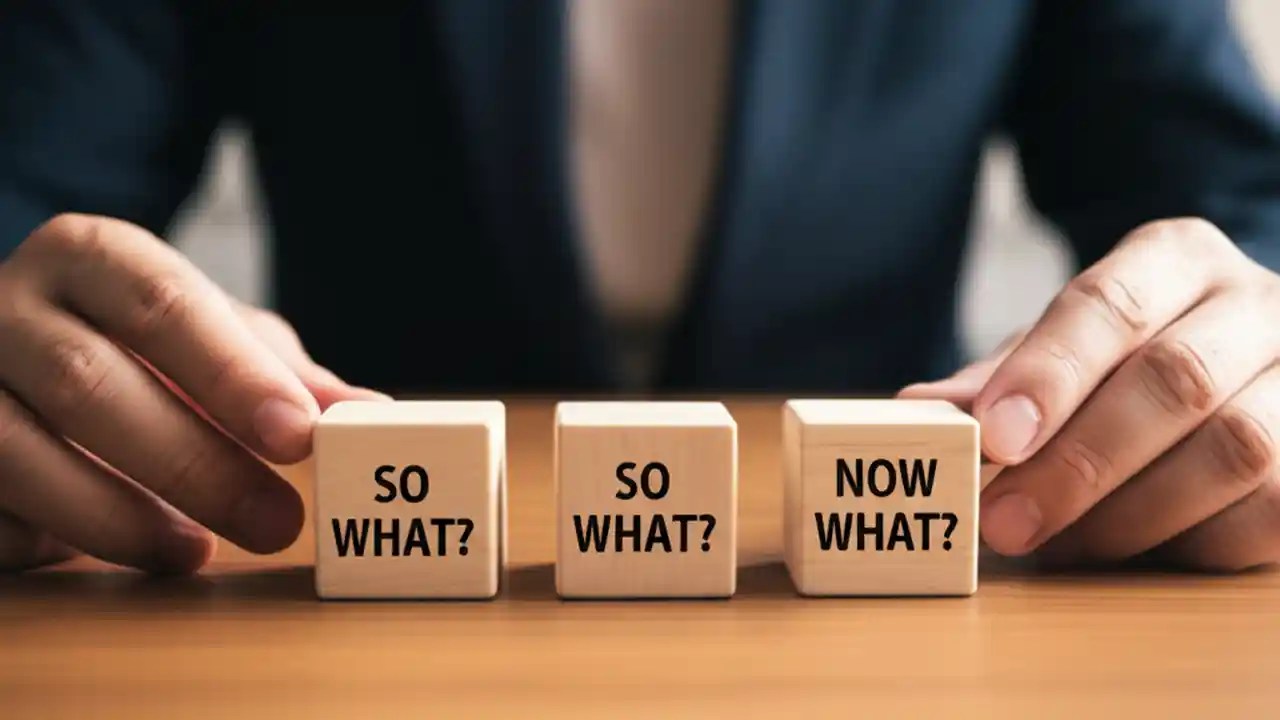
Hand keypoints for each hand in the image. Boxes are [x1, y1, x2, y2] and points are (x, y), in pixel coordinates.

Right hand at [0, 214, 385, 573]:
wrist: (16, 347)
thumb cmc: (134, 341)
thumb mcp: (209, 336)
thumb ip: (279, 372)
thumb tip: (370, 416)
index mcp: (90, 258)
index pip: (163, 304)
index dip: (232, 373)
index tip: (298, 434)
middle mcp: (8, 308)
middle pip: (92, 384)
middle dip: (193, 463)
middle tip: (278, 522)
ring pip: (20, 454)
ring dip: (117, 517)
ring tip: (196, 553)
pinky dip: (48, 541)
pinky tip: (115, 554)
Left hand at [902, 218, 1279, 570]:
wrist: (1244, 367)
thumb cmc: (1130, 360)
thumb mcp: (1063, 352)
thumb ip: (1000, 379)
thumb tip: (918, 408)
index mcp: (1175, 259)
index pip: (1110, 303)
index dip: (1050, 373)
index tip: (994, 437)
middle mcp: (1255, 303)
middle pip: (1175, 377)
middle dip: (1080, 461)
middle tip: (1005, 522)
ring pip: (1238, 447)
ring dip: (1134, 513)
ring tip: (1061, 545)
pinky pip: (1276, 508)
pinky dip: (1195, 542)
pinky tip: (1136, 550)